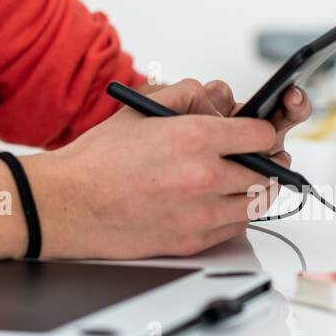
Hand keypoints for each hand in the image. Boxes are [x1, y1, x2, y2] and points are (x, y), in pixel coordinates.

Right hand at [25, 78, 284, 260]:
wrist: (70, 203)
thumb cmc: (98, 160)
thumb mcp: (140, 109)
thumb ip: (183, 95)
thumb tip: (212, 97)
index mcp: (194, 138)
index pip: (259, 136)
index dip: (260, 132)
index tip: (257, 134)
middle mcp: (204, 176)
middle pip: (265, 172)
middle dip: (263, 162)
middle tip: (255, 159)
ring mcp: (200, 212)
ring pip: (256, 203)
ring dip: (254, 190)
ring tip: (240, 181)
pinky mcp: (193, 240)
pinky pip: (235, 228)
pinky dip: (235, 215)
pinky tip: (220, 203)